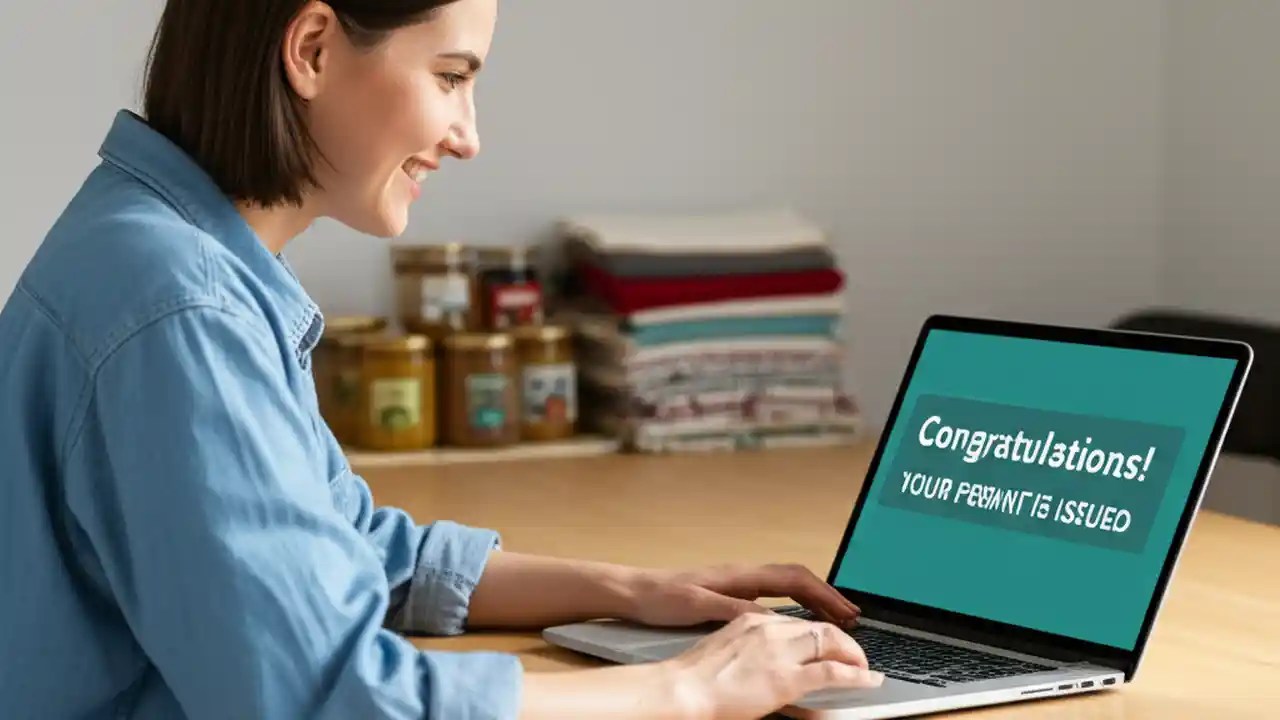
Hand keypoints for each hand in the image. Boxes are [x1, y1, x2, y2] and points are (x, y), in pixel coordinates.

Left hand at [625, 563, 860, 628]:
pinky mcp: (730, 590)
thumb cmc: (662, 598)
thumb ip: (735, 609)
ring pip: (787, 584)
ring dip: (813, 598)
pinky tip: (796, 619)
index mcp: (741, 575)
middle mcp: (743, 574)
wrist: (635, 591)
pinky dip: (794, 603)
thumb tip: (773, 616)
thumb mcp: (698, 607)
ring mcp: (737, 581)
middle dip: (827, 595)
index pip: (794, 580)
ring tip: (834, 617)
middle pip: (797, 578)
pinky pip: (773, 593)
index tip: (847, 612)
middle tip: (852, 616)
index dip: (824, 595)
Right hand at [666, 613, 883, 719]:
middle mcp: (769, 628)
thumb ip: (747, 647)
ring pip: (830, 643)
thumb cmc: (691, 678)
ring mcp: (780, 652)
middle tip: (854, 656)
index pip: (797, 621)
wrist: (681, 691)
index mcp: (752, 621)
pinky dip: (856, 674)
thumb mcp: (723, 649)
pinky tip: (868, 679)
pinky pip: (832, 671)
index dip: (818, 634)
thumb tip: (760, 660)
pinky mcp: (787, 678)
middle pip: (818, 627)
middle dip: (842, 641)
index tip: (826, 644)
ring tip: (863, 667)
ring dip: (852, 654)